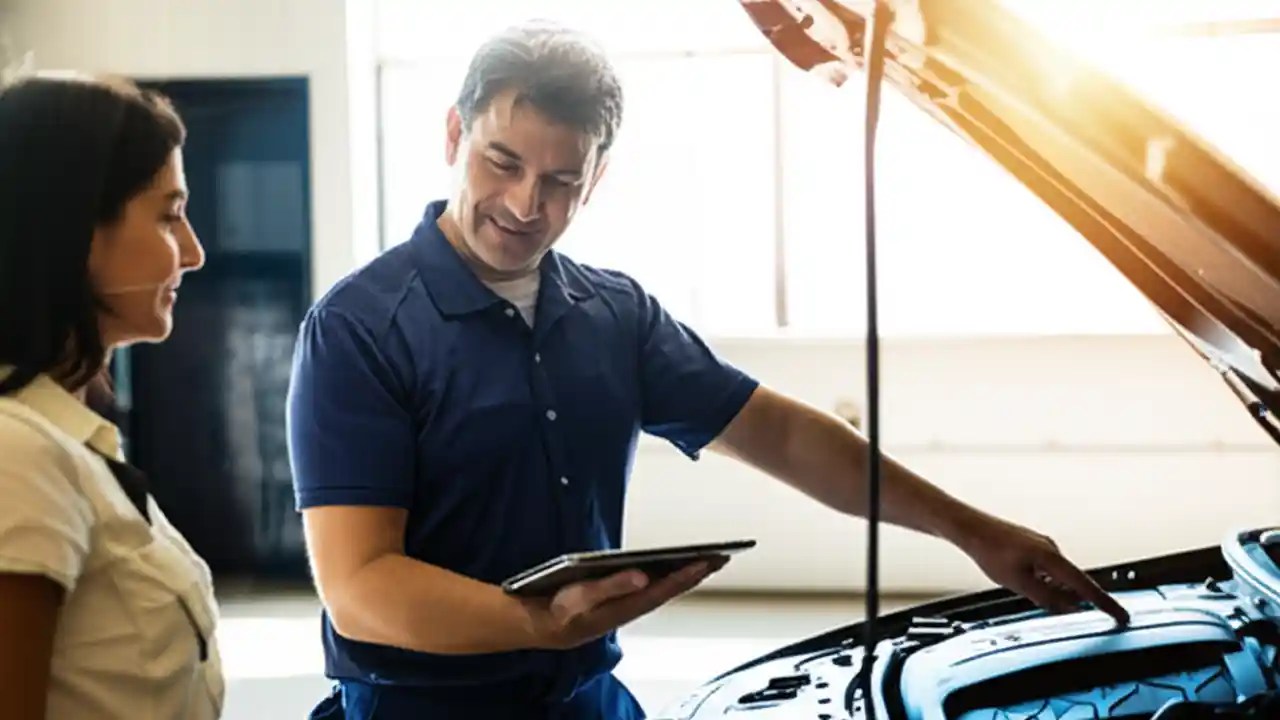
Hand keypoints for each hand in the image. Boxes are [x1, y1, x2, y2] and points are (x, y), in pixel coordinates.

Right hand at [526, 557, 728, 650]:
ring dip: (687, 573)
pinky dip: (671, 575)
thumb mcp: (579, 598)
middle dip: (698, 572)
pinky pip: (655, 587)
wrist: (542, 625)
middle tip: (723, 556)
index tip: (709, 560)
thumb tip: (641, 576)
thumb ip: (610, 586)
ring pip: (666, 587)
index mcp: (625, 607)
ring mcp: (629, 604)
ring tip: (709, 558)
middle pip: (672, 588)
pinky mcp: (623, 599)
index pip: (664, 588)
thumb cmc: (560, 611)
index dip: (688, 574)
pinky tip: (679, 566)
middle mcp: (632, 606)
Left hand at [953, 511, 1129, 624]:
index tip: (1122, 616)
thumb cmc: (989, 551)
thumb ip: (1047, 598)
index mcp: (1052, 557)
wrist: (969, 528)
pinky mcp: (1032, 545)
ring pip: (1057, 575)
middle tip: (1058, 603)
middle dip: (1070, 598)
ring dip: (1052, 589)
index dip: (1105, 603)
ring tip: (1026, 587)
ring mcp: (1041, 545)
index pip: (1086, 586)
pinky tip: (1023, 579)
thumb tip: (1069, 608)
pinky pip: (1046, 568)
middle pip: (1072, 582)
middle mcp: (1051, 549)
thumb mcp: (1019, 583)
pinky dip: (1042, 579)